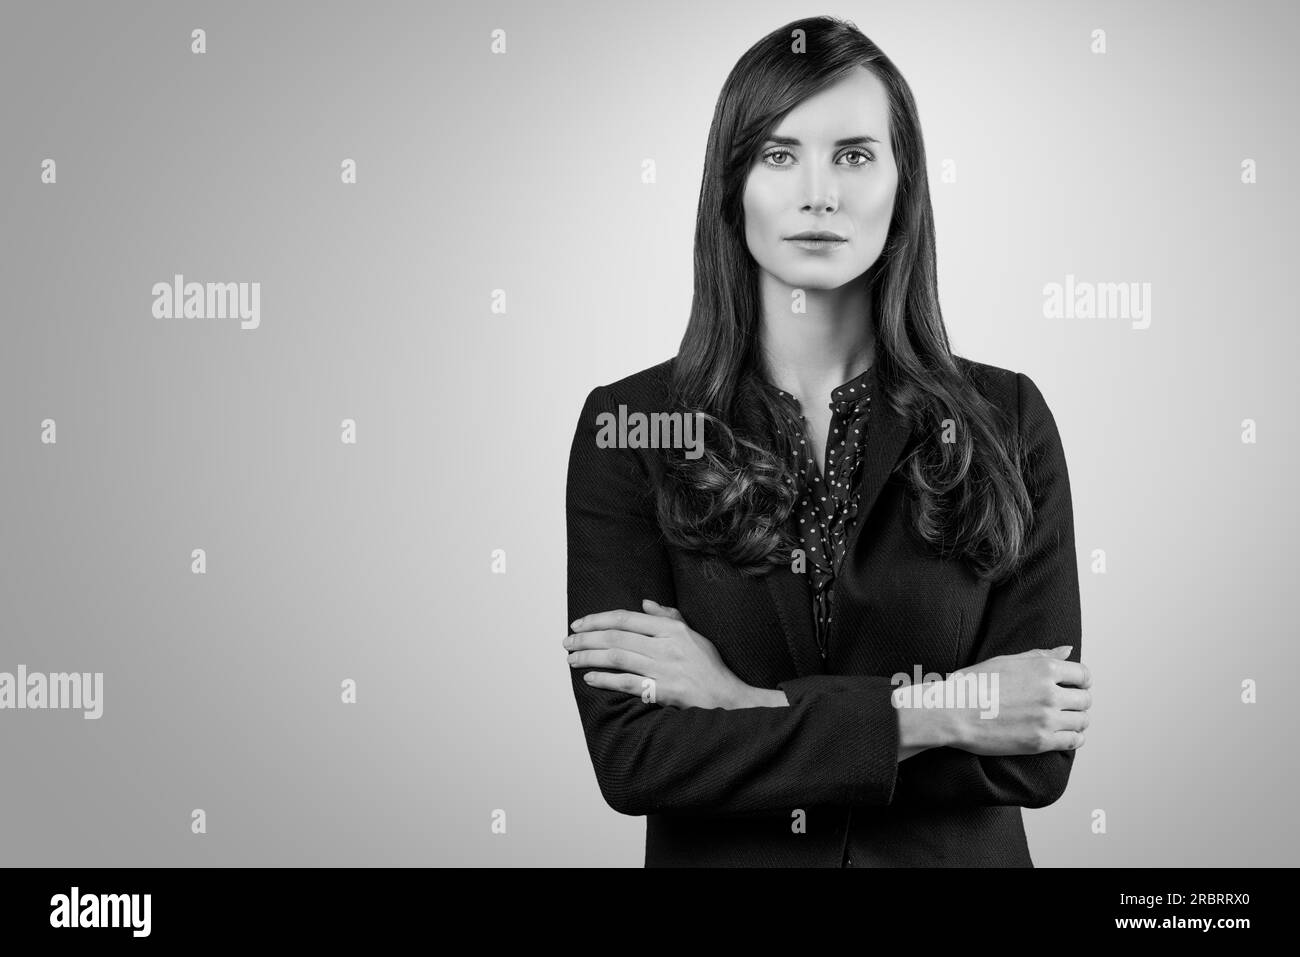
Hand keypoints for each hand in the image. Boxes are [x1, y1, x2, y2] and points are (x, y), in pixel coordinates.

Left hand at [564, 600, 755, 709]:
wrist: (728, 697)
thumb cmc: (710, 666)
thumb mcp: (693, 634)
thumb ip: (669, 616)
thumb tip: (644, 603)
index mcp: (672, 628)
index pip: (626, 618)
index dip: (598, 620)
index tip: (579, 624)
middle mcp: (666, 646)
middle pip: (616, 637)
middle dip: (586, 638)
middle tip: (567, 642)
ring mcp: (664, 669)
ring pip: (617, 658)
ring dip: (589, 657)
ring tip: (571, 658)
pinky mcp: (664, 691)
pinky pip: (628, 683)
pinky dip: (606, 680)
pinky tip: (590, 678)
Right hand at [936, 647, 1091, 755]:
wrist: (952, 712)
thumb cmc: (973, 684)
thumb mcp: (1006, 661)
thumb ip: (1040, 655)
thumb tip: (1068, 650)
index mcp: (1043, 668)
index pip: (1083, 675)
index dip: (1082, 682)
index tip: (1075, 687)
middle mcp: (1050, 692)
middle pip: (1085, 699)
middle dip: (1078, 702)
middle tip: (1066, 706)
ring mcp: (1046, 718)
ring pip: (1082, 721)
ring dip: (1076, 721)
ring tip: (1062, 721)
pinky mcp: (1040, 741)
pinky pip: (1073, 741)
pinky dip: (1073, 738)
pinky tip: (1060, 735)